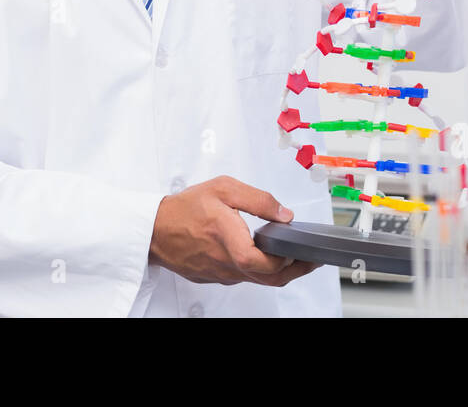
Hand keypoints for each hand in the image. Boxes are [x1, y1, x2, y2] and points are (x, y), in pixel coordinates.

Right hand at [148, 175, 321, 286]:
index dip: (282, 260)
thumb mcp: (223, 188)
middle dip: (294, 269)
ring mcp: (220, 273)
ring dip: (277, 270)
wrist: (155, 229)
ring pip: (256, 279)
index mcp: (227, 238)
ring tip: (295, 256)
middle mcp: (224, 262)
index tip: (297, 249)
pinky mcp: (215, 277)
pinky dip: (258, 269)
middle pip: (267, 278)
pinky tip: (264, 256)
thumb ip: (257, 199)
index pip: (260, 262)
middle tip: (312, 260)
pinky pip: (242, 277)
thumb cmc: (185, 208)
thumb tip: (284, 214)